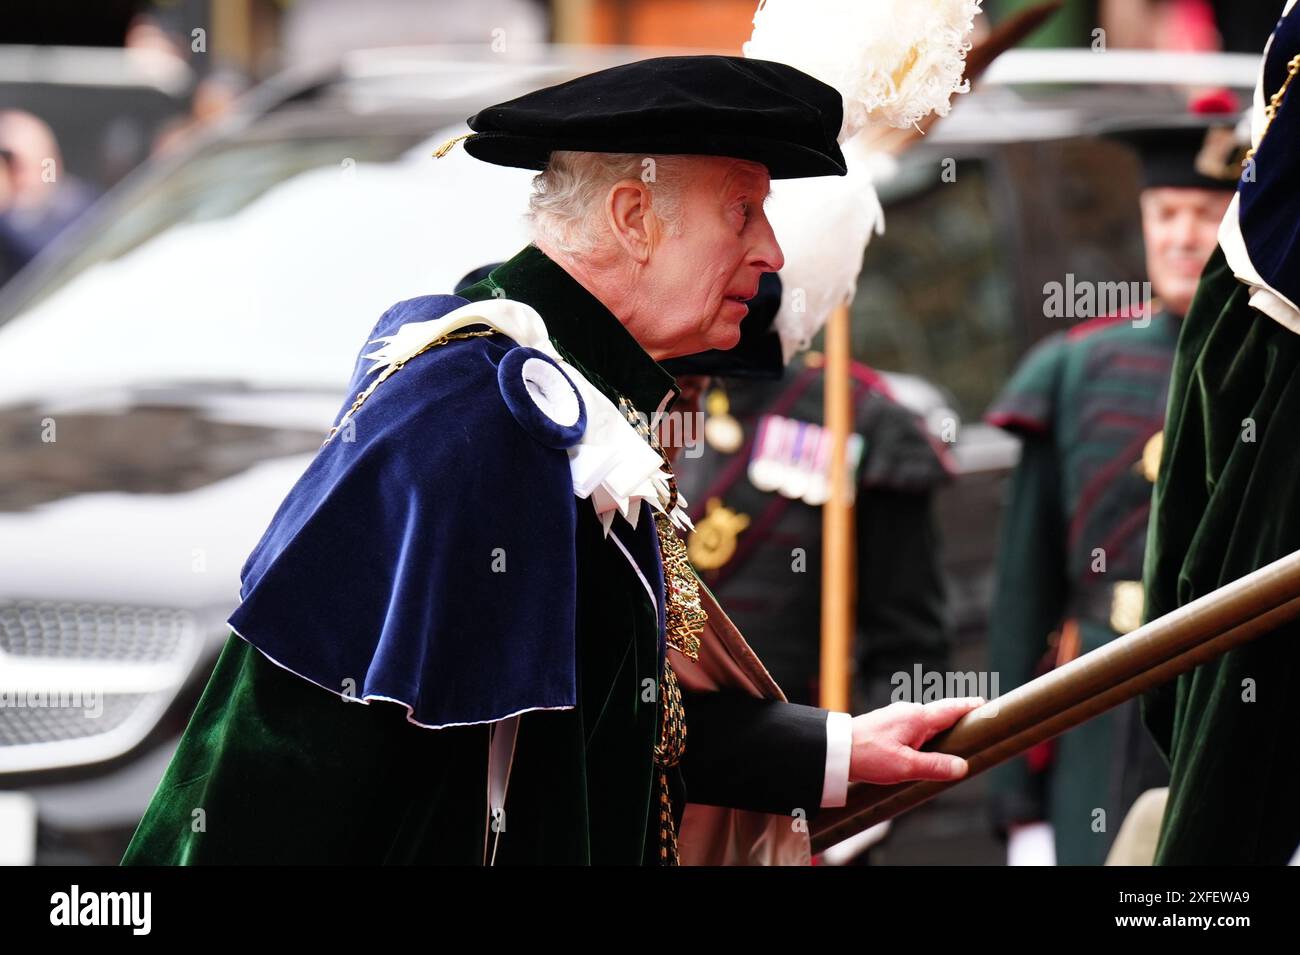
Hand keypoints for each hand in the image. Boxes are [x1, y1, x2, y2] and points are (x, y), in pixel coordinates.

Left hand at [849, 697, 983, 784]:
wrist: (835, 750)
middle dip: (962, 721)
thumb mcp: (905, 767)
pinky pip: (917, 730)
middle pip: (944, 715)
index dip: (972, 707)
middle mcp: (910, 712)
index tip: (989, 705)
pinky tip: (930, 752)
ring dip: (944, 732)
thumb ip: (935, 767)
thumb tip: (963, 767)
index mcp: (918, 717)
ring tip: (959, 746)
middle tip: (980, 729)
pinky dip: (929, 737)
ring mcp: (899, 718)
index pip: (953, 708)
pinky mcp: (890, 726)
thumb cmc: (868, 756)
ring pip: (929, 723)